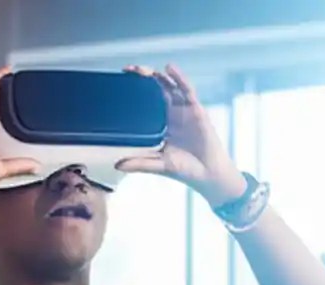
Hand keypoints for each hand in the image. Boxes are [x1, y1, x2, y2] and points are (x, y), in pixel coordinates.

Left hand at [116, 64, 245, 206]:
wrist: (208, 175)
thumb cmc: (186, 169)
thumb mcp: (158, 164)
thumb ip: (139, 163)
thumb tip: (116, 165)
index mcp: (163, 123)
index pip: (148, 100)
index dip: (137, 89)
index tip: (122, 81)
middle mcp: (173, 113)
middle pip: (157, 88)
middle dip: (144, 78)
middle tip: (129, 71)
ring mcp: (185, 110)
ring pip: (171, 86)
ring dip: (158, 75)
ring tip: (144, 69)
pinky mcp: (197, 110)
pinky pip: (187, 90)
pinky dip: (179, 78)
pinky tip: (170, 68)